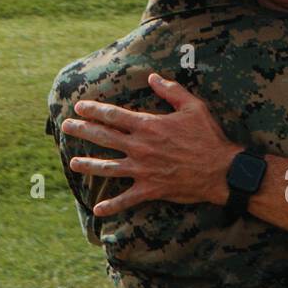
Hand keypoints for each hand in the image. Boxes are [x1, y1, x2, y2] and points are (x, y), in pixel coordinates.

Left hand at [61, 73, 243, 216]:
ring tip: (73, 163)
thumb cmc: (209, 137)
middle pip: (104, 137)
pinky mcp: (150, 189)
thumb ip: (171, 91)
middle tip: (66, 127)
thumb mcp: (194, 107)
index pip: (114, 115)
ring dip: (88, 165)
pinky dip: (111, 205)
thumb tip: (152, 77)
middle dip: (82, 131)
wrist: (221, 171)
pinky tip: (97, 210)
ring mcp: (143, 169)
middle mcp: (140, 147)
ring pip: (108, 167)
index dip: (94, 110)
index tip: (80, 107)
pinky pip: (126, 199)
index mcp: (148, 125)